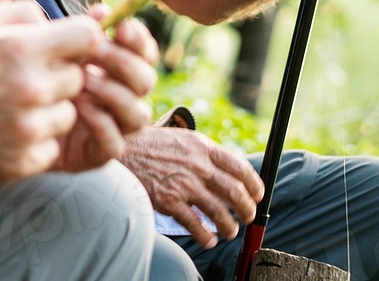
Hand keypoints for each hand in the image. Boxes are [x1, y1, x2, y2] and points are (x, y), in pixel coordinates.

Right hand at [0, 0, 103, 183]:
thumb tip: (48, 21)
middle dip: (58, 74)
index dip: (78, 39)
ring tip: (9, 105)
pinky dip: (35, 140)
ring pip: (68, 114)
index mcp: (19, 49)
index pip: (88, 38)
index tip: (63, 45)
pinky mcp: (20, 163)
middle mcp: (30, 90)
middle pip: (79, 78)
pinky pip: (51, 146)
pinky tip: (4, 130)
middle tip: (23, 77)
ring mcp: (26, 130)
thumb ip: (15, 15)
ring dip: (48, 109)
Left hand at [54, 6, 157, 172]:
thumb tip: (102, 11)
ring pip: (139, 114)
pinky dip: (101, 123)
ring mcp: (115, 127)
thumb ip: (81, 33)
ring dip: (114, 93)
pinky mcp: (99, 153)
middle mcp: (123, 98)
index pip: (145, 54)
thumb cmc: (40, 80)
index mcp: (118, 70)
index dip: (139, 40)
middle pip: (146, 81)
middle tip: (96, 52)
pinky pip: (115, 143)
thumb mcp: (59, 52)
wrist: (13, 121)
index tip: (121, 27)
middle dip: (123, 63)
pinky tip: (79, 107)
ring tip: (84, 80)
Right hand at [121, 127, 263, 247]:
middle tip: (247, 217)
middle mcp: (197, 165)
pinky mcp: (169, 201)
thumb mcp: (182, 138)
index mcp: (203, 147)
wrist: (121, 149)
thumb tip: (226, 172)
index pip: (240, 167)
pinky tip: (208, 239)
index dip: (254, 185)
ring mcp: (184, 184)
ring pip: (219, 212)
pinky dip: (205, 236)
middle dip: (247, 209)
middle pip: (235, 192)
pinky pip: (196, 225)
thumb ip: (205, 153)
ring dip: (229, 227)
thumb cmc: (150, 144)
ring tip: (230, 232)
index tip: (257, 195)